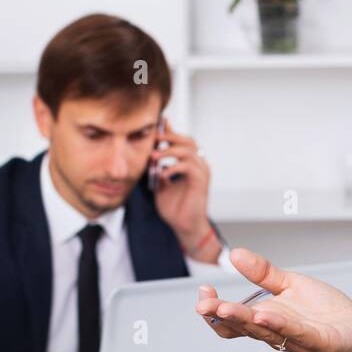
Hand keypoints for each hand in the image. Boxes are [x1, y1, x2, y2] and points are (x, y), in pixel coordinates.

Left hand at [149, 118, 216, 261]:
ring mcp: (201, 172)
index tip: (158, 125)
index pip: (183, 142)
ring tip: (154, 157)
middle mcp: (199, 165)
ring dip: (169, 151)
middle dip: (171, 136)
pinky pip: (187, 166)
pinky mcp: (201, 181)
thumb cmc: (175, 208)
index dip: (171, 132)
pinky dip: (173, 168)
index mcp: (191, 164)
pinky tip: (163, 175)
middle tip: (155, 137)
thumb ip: (158, 171)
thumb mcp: (161, 185)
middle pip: (189, 141)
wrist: (184, 226)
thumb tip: (150, 157)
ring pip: (188, 150)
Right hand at [194, 248, 351, 351]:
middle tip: (203, 304)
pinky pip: (296, 334)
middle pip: (242, 328)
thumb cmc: (324, 312)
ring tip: (227, 308)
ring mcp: (296, 340)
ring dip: (244, 320)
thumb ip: (263, 272)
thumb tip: (235, 254)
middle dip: (220, 316)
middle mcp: (276, 333)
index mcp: (266, 319)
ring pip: (265, 332)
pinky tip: (264, 314)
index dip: (214, 310)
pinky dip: (279, 325)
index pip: (232, 321)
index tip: (203, 291)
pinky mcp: (320, 343)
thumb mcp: (291, 284)